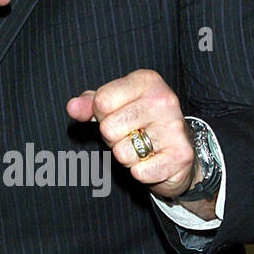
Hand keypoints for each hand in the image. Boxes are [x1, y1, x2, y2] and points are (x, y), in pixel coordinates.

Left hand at [66, 69, 201, 202]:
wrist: (177, 151)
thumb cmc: (140, 123)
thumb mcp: (113, 105)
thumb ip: (89, 104)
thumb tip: (73, 107)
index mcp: (146, 81)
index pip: (101, 101)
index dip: (101, 115)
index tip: (118, 115)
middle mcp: (164, 100)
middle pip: (108, 128)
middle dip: (113, 138)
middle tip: (131, 135)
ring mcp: (174, 128)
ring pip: (121, 152)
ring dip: (127, 156)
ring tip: (142, 148)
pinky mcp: (180, 156)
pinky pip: (139, 172)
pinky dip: (141, 172)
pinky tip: (153, 162)